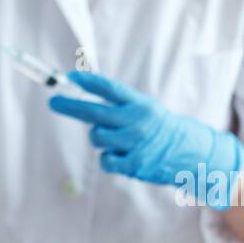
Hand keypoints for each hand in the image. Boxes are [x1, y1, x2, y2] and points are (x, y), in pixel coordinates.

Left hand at [48, 70, 243, 208]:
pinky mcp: (135, 165)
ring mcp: (136, 144)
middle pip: (95, 113)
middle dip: (70, 107)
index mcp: (140, 104)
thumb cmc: (159, 128)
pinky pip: (105, 160)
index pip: (110, 90)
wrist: (190, 154)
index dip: (88, 82)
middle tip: (53, 102)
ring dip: (98, 137)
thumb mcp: (144, 109)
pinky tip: (120, 155)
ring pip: (97, 138)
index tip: (69, 78)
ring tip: (115, 138)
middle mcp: (137, 122)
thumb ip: (118, 105)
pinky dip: (108, 158)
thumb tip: (83, 101)